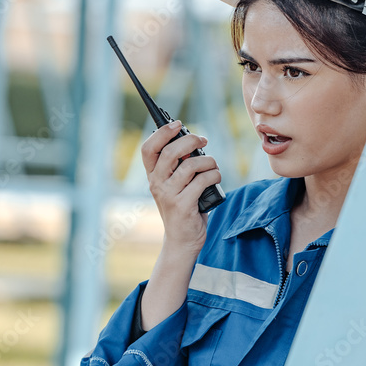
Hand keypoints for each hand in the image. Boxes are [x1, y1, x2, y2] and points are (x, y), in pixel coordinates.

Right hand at [140, 121, 221, 252]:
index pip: (148, 148)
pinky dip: (214, 175)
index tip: (177, 124)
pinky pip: (202, 181)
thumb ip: (181, 165)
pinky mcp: (183, 205)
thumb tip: (195, 143)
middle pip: (169, 152)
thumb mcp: (176, 185)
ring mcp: (168, 195)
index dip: (161, 132)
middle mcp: (157, 184)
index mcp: (153, 176)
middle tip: (203, 140)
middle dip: (190, 141)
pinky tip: (216, 178)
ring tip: (214, 165)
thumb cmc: (183, 207)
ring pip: (190, 165)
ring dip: (208, 161)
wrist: (182, 241)